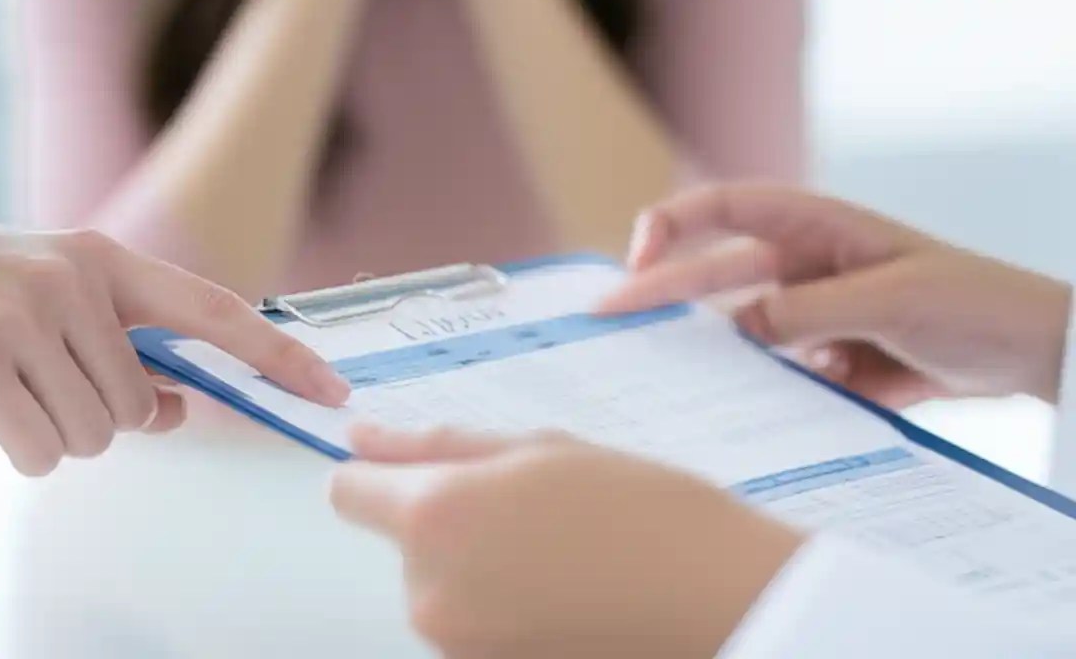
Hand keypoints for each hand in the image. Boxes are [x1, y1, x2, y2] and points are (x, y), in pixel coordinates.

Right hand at [0, 211, 348, 474]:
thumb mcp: (51, 296)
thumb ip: (123, 346)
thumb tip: (177, 411)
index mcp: (104, 257)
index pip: (214, 312)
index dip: (277, 354)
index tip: (328, 390)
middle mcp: (75, 278)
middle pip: (141, 406)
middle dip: (104, 417)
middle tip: (43, 380)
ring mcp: (26, 315)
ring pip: (97, 434)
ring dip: (59, 431)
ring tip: (10, 383)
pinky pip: (42, 453)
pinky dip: (20, 448)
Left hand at [331, 425, 801, 658]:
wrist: (727, 603)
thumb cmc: (647, 515)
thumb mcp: (542, 449)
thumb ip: (437, 444)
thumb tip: (363, 437)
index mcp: (435, 519)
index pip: (348, 491)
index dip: (382, 473)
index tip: (426, 470)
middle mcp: (429, 596)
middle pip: (405, 543)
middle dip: (453, 521)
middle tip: (538, 509)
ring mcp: (459, 649)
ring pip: (441, 585)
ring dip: (483, 567)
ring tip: (565, 554)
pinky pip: (474, 627)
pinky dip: (506, 609)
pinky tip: (570, 595)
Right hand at [598, 185, 1071, 406]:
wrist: (1035, 354)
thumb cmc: (975, 302)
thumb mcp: (891, 298)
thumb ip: (810, 309)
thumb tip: (741, 325)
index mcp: (818, 228)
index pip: (725, 208)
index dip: (672, 223)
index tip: (637, 258)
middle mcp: (804, 267)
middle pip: (714, 275)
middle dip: (659, 293)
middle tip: (604, 319)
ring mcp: (813, 316)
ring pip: (740, 334)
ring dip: (709, 354)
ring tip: (663, 377)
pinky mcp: (828, 363)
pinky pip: (776, 376)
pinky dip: (761, 392)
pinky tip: (753, 407)